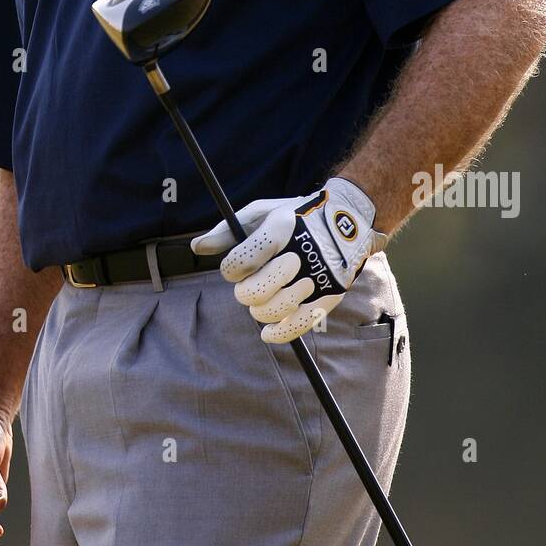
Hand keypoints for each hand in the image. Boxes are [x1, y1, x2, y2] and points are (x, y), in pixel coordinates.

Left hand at [190, 178, 387, 343]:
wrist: (349, 220)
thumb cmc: (295, 216)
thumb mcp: (261, 211)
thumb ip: (227, 230)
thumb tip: (196, 248)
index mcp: (279, 228)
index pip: (237, 263)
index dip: (231, 269)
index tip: (236, 266)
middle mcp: (298, 253)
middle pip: (252, 292)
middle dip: (245, 291)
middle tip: (252, 283)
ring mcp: (315, 277)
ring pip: (271, 311)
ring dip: (260, 309)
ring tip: (266, 296)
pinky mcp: (329, 295)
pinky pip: (297, 326)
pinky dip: (278, 333)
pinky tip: (267, 332)